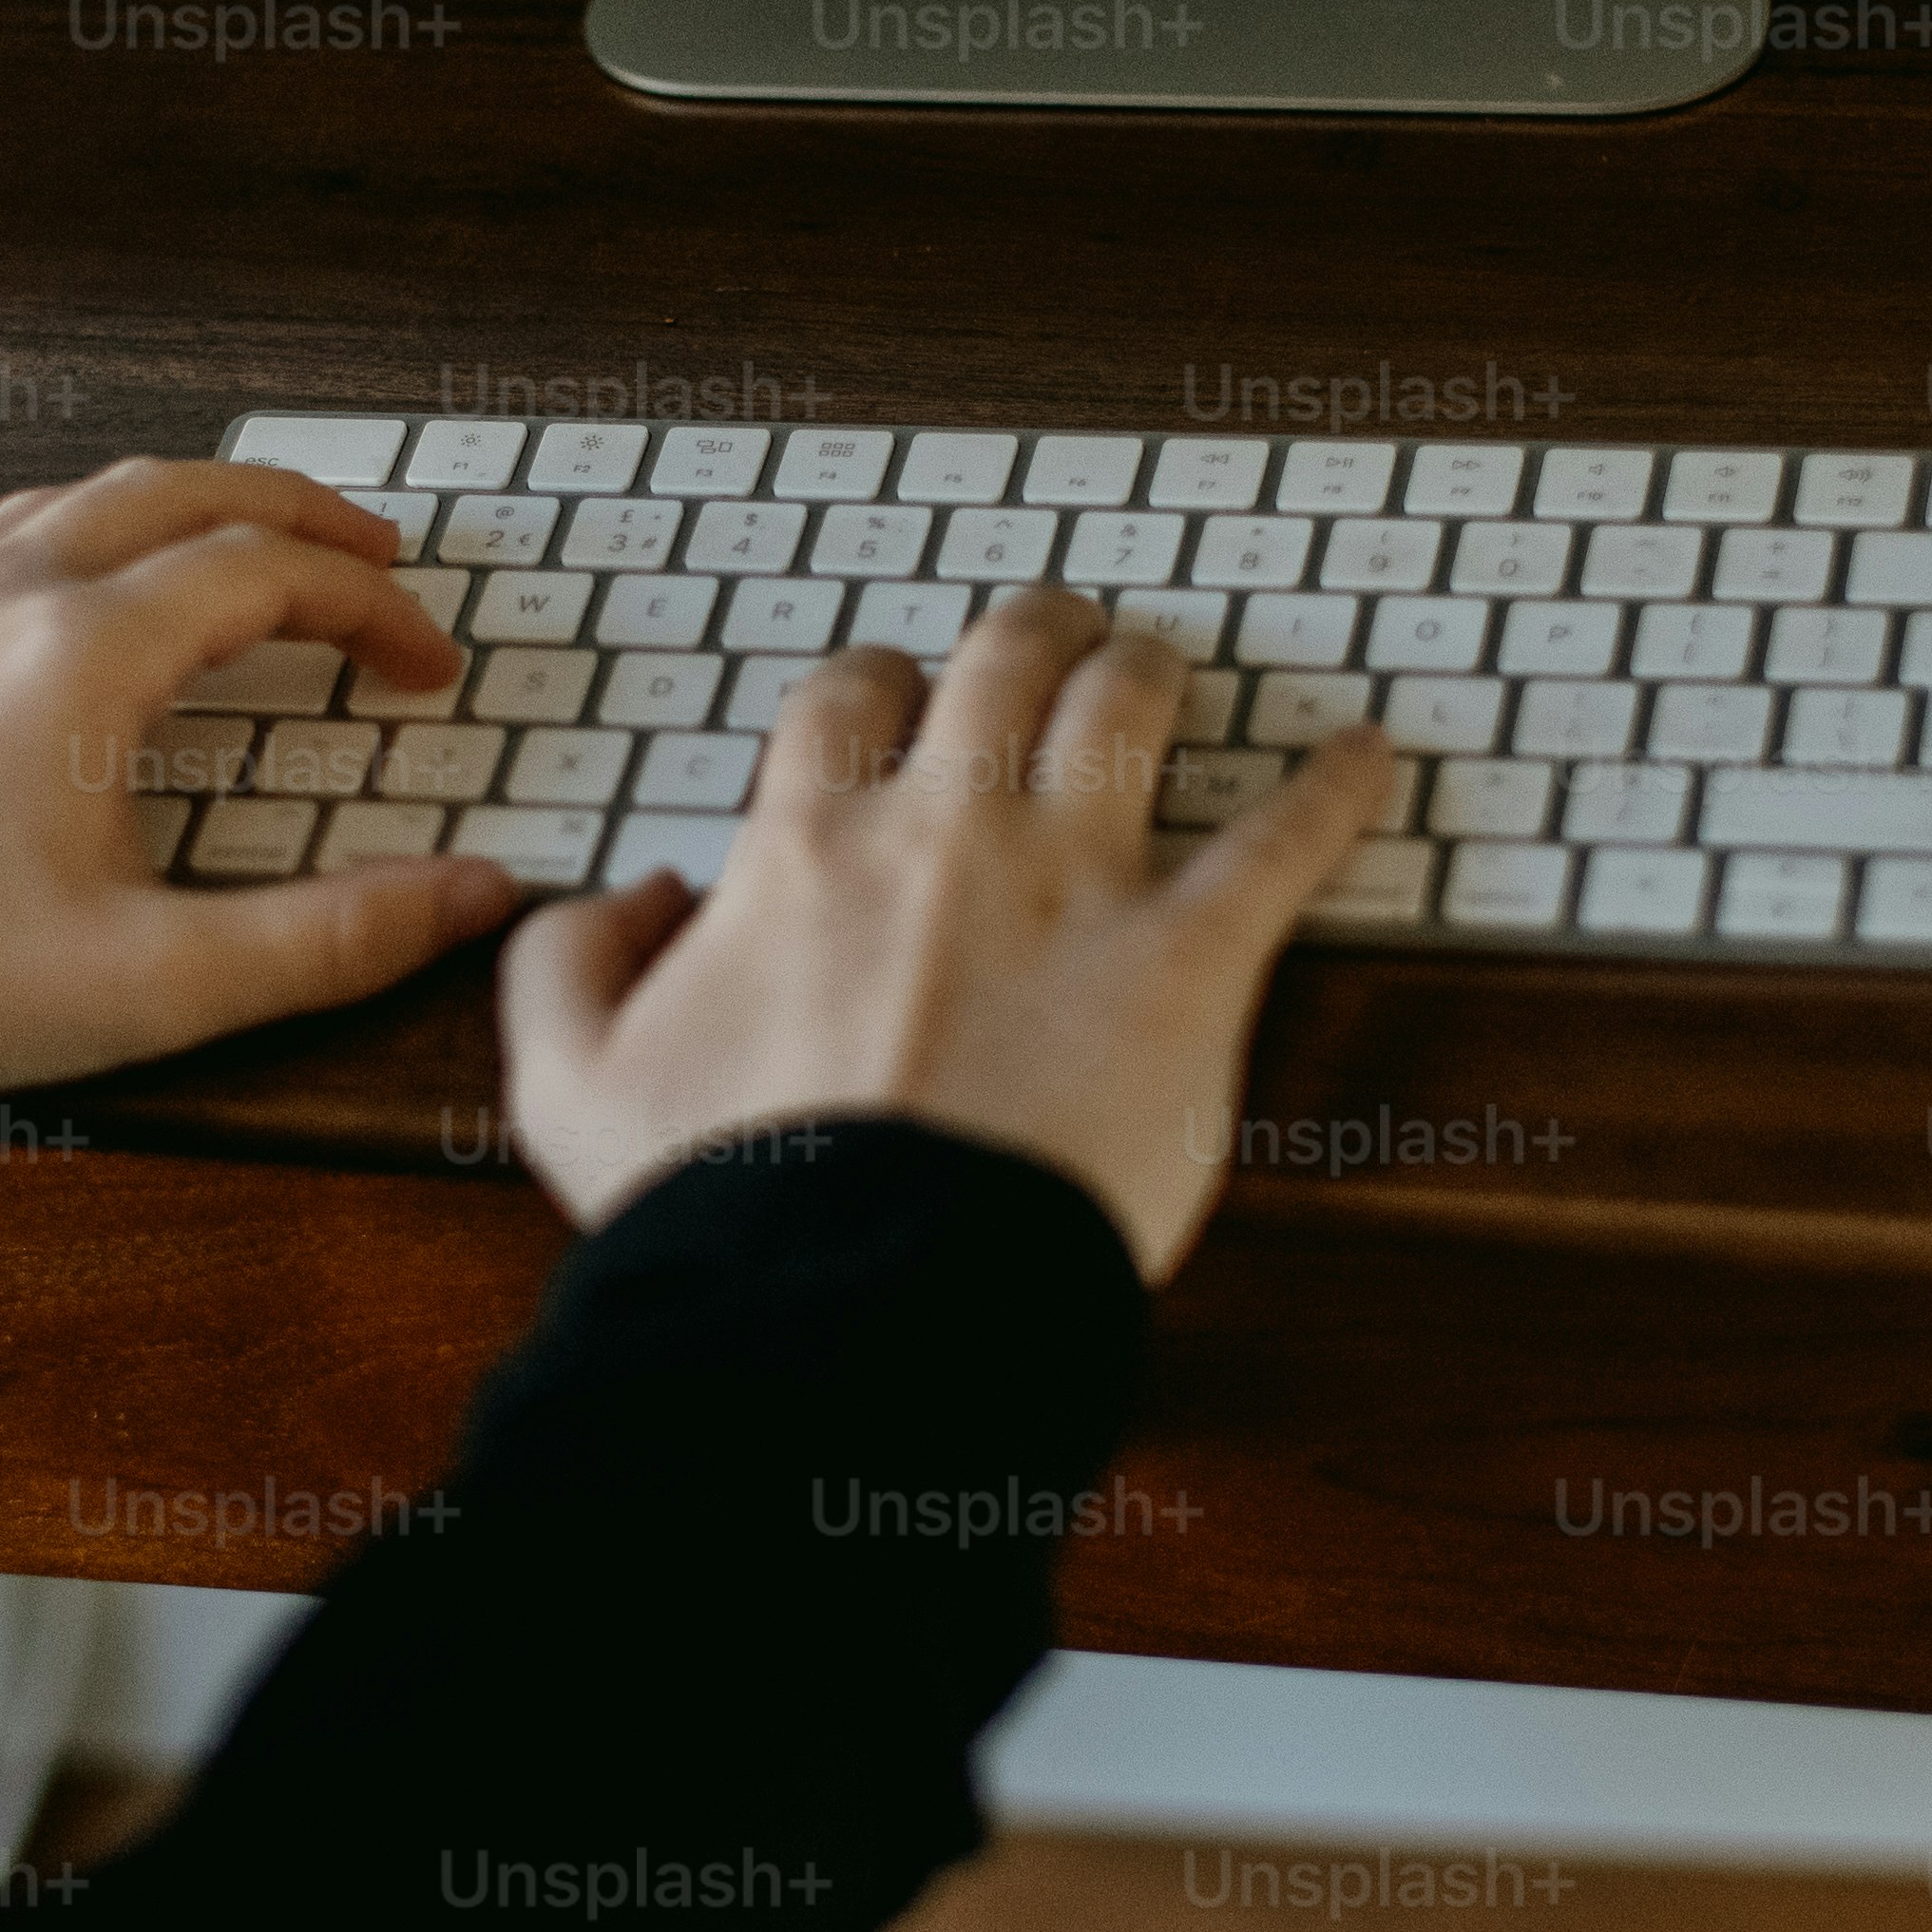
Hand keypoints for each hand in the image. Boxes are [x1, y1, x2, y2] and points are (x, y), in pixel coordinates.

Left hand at [0, 457, 529, 1088]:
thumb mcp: (152, 981)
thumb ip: (328, 940)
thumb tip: (471, 902)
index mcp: (84, 652)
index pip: (269, 575)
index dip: (369, 613)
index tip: (421, 668)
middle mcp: (5, 595)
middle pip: (183, 493)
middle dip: (296, 514)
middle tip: (372, 556)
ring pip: (85, 498)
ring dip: (189, 507)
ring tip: (249, 547)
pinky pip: (6, 533)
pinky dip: (92, 529)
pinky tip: (92, 586)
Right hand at [493, 590, 1385, 1278]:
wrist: (861, 1296)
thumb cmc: (728, 1206)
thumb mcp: (571, 1087)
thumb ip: (566, 963)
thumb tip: (628, 896)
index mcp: (805, 849)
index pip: (846, 699)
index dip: (873, 690)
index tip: (890, 713)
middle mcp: (945, 830)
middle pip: (1000, 658)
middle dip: (1027, 634)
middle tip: (1048, 643)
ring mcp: (1076, 883)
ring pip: (1128, 701)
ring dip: (1148, 667)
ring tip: (1163, 667)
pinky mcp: (1186, 959)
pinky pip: (1283, 838)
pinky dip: (1334, 788)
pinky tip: (1365, 759)